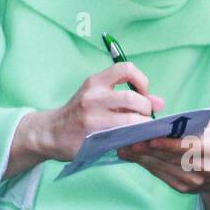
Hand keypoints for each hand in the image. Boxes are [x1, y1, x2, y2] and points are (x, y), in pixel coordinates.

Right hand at [5, 63, 163, 174]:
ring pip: (131, 121)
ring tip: (139, 129)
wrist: (49, 133)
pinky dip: (133, 140)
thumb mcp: (98, 97)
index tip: (143, 94)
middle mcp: (92, 96)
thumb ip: (128, 98)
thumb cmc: (79, 114)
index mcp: (95, 82)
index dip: (142, 81)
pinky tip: (130, 141)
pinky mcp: (92, 138)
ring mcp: (92, 119)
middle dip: (146, 109)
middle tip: (144, 117)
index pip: (126, 69)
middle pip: (133, 99)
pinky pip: (122, 138)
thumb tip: (160, 102)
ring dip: (142, 126)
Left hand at [119, 121, 209, 209]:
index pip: (191, 146)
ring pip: (164, 167)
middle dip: (148, 150)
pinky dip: (146, 165)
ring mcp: (195, 181)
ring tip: (124, 148)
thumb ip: (193, 123)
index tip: (150, 138)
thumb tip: (164, 122)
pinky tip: (133, 156)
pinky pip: (161, 175)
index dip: (169, 144)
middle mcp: (208, 167)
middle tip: (128, 140)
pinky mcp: (183, 188)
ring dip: (142, 158)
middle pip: (173, 158)